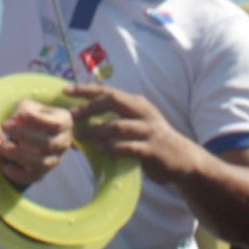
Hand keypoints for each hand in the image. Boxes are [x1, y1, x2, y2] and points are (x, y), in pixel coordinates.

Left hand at [0, 99, 72, 186]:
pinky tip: (6, 167)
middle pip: (48, 144)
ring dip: (21, 156)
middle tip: (5, 127)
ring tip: (3, 147)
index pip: (54, 124)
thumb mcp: (28, 107)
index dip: (36, 120)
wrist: (32, 131)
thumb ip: (23, 111)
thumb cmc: (30, 116)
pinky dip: (20, 175)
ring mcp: (55, 159)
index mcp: (64, 122)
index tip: (18, 115)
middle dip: (24, 136)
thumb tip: (17, 120)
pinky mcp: (44, 172)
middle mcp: (64, 142)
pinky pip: (34, 178)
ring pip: (42, 163)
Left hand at [66, 83, 195, 185]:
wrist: (183, 159)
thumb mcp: (138, 121)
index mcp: (137, 104)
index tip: (65, 90)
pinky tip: (100, 149)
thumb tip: (85, 116)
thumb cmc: (152, 140)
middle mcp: (143, 113)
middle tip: (71, 115)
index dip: (86, 89)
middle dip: (89, 107)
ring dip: (95, 131)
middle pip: (113, 101)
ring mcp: (148, 131)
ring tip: (79, 137)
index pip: (108, 91)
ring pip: (117, 126)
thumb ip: (118, 116)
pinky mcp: (151, 150)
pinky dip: (112, 147)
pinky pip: (128, 147)